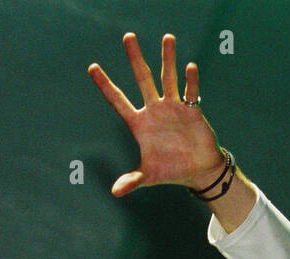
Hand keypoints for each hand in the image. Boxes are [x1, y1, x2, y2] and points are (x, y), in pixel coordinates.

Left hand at [89, 33, 225, 195]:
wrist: (198, 170)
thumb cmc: (171, 171)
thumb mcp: (148, 176)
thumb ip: (131, 181)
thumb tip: (115, 192)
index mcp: (139, 123)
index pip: (118, 100)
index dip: (105, 85)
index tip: (92, 67)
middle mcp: (154, 110)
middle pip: (142, 78)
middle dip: (135, 58)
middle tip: (128, 36)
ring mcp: (172, 107)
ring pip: (168, 77)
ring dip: (168, 58)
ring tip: (167, 37)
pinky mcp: (191, 110)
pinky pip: (190, 92)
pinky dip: (190, 81)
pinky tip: (189, 67)